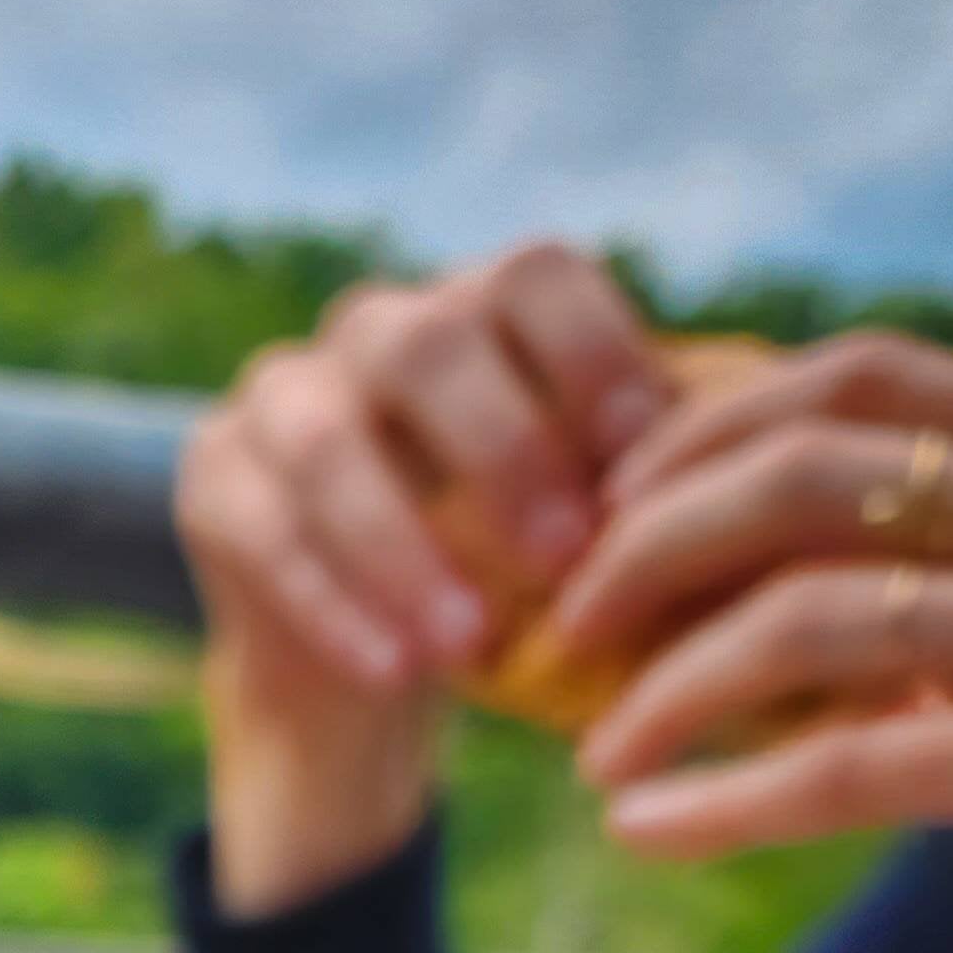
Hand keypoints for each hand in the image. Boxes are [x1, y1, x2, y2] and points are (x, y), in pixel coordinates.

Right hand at [177, 243, 667, 912]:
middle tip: (566, 555)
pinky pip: (263, 531)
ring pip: (326, 439)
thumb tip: (741, 493)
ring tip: (468, 643)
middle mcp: (373, 332)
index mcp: (479, 313)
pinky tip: (396, 670)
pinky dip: (335, 604)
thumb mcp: (579, 533)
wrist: (372, 675)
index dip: (591, 354)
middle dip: (501, 449)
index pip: (534, 277)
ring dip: (403, 544)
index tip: (647, 463)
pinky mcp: (211, 480)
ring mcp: (279, 398)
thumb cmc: (506, 590)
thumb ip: (631, 494)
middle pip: (424, 340)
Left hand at [557, 330, 952, 851]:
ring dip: (669, 685)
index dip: (714, 423)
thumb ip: (944, 556)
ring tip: (596, 751)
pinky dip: (720, 800)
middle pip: (814, 477)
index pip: (866, 383)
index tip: (616, 497)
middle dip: (655, 543)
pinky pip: (851, 766)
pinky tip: (640, 828)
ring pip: (814, 614)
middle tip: (572, 625)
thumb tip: (736, 576)